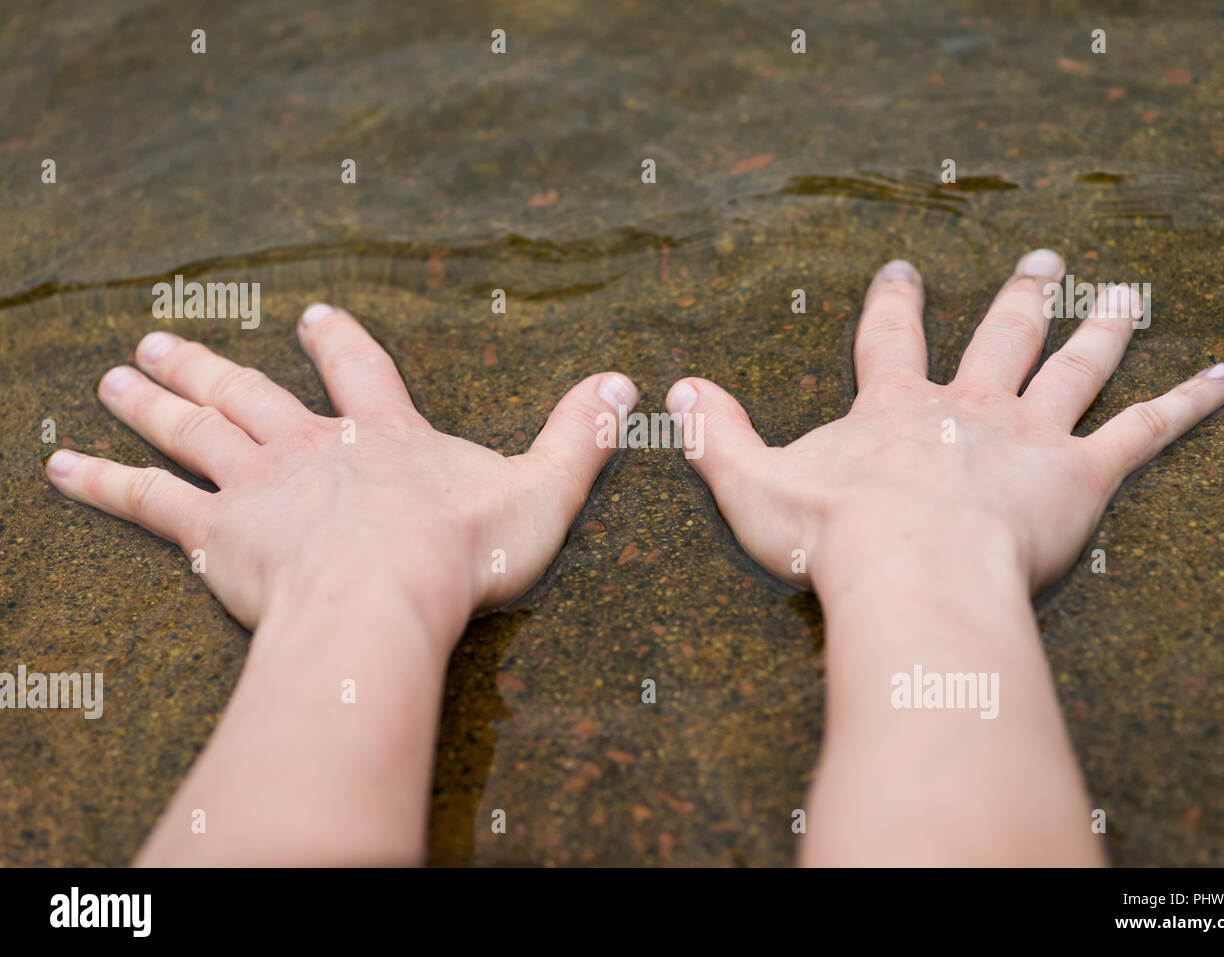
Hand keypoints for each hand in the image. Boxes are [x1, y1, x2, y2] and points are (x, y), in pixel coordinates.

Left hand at [44, 304, 638, 639]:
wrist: (389, 600)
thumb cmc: (465, 554)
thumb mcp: (543, 491)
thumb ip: (579, 438)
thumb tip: (626, 386)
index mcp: (383, 436)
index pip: (359, 372)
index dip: (338, 343)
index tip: (312, 315)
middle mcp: (312, 448)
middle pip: (249, 394)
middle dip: (206, 365)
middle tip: (159, 340)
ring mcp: (260, 487)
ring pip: (194, 431)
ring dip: (153, 401)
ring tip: (112, 376)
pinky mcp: (218, 534)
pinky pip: (150, 500)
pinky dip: (106, 480)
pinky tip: (62, 465)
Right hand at [666, 250, 1223, 593]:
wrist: (910, 575)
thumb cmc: (831, 541)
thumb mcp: (751, 485)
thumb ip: (716, 434)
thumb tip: (674, 388)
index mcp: (896, 408)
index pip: (893, 339)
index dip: (896, 305)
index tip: (904, 271)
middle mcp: (969, 406)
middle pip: (1001, 336)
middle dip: (1020, 297)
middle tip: (1044, 259)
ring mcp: (1028, 436)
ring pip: (1073, 367)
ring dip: (1100, 328)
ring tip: (1124, 293)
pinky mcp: (1079, 477)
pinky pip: (1140, 431)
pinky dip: (1183, 403)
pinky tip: (1223, 377)